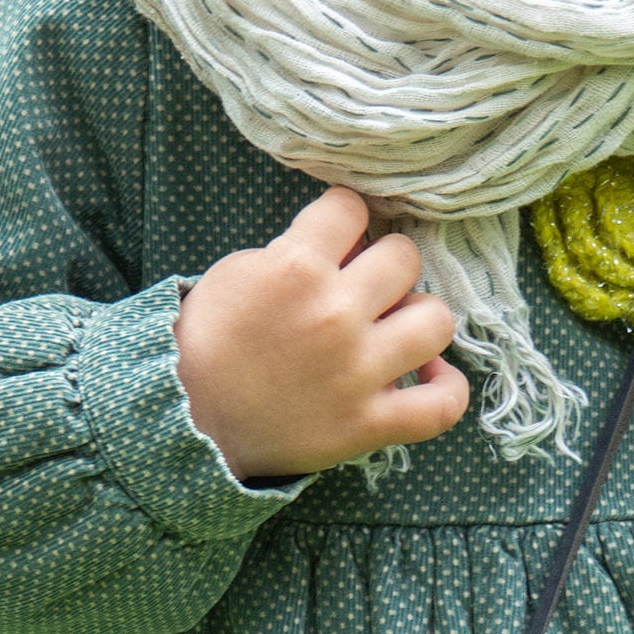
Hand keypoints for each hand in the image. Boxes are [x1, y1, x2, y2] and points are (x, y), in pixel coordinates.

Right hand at [174, 186, 470, 479]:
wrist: (186, 422)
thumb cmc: (205, 345)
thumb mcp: (235, 273)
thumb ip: (292, 251)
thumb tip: (345, 245)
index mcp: (298, 269)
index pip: (351, 209)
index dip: (346, 220)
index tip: (340, 240)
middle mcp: (337, 316)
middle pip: (405, 258)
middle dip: (386, 266)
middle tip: (367, 289)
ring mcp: (359, 373)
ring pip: (436, 321)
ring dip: (419, 319)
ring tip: (397, 330)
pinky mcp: (369, 424)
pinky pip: (441, 406)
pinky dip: (447, 389)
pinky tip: (429, 377)